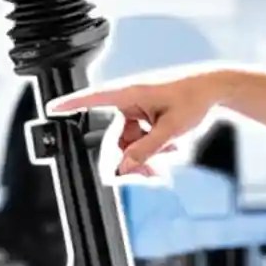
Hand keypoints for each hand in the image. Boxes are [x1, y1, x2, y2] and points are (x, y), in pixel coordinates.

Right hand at [47, 71, 224, 176]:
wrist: (215, 90)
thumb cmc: (194, 99)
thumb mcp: (171, 129)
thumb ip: (146, 149)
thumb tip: (124, 167)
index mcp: (130, 94)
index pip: (93, 99)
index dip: (70, 105)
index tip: (51, 109)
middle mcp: (130, 100)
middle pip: (115, 138)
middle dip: (129, 160)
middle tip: (144, 176)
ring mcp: (139, 110)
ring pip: (129, 143)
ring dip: (144, 158)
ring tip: (164, 165)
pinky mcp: (147, 117)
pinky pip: (141, 140)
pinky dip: (153, 150)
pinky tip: (171, 151)